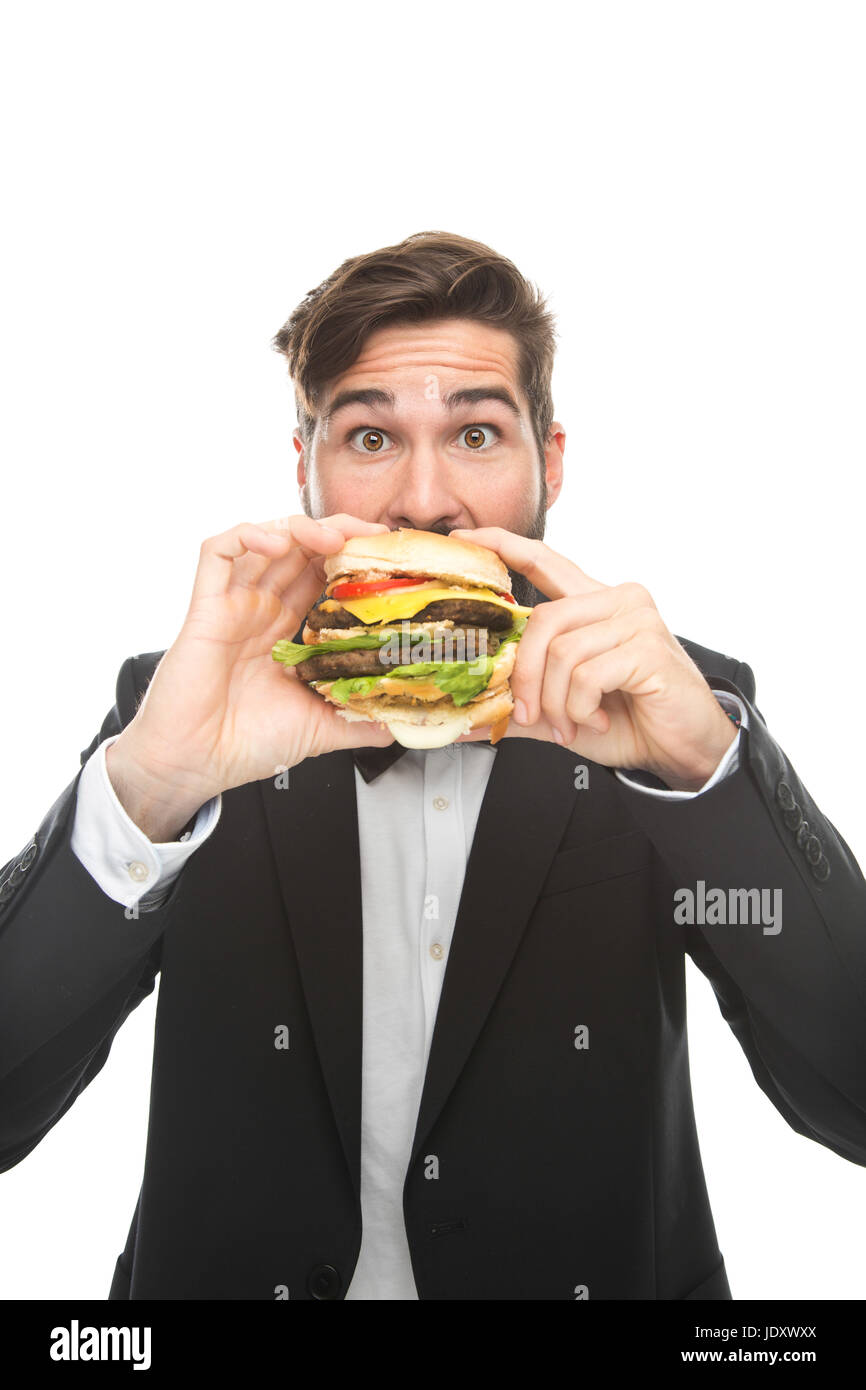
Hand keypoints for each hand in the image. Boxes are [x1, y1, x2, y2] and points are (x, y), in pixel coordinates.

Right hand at [107, 514, 394, 815]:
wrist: (196, 765)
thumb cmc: (243, 745)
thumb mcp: (319, 730)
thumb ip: (357, 722)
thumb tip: (399, 724)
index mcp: (283, 632)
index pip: (320, 577)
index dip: (349, 559)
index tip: (383, 556)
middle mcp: (259, 611)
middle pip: (298, 550)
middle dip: (334, 533)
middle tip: (368, 534)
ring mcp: (232, 605)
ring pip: (264, 540)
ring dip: (299, 527)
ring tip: (330, 537)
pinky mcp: (205, 607)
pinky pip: (218, 552)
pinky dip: (247, 535)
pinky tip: (276, 541)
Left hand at [450, 527, 736, 790]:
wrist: (684, 749)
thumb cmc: (628, 721)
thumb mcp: (562, 710)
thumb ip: (520, 703)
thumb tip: (467, 718)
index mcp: (594, 605)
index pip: (544, 562)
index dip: (502, 546)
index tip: (463, 538)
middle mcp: (616, 600)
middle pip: (543, 620)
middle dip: (525, 676)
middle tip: (528, 714)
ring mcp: (636, 619)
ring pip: (561, 652)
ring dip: (556, 702)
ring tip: (573, 724)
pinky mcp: (648, 647)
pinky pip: (586, 674)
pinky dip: (580, 707)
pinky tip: (597, 718)